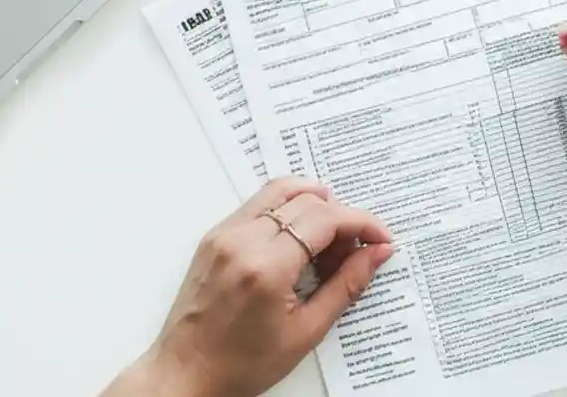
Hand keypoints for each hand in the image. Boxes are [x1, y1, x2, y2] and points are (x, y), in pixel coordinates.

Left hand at [102, 178, 393, 396]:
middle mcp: (241, 240)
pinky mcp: (213, 236)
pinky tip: (299, 242)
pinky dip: (288, 211)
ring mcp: (223, 233)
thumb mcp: (306, 331)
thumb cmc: (242, 364)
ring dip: (314, 205)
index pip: (325, 219)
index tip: (381, 239)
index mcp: (266, 267)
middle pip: (307, 200)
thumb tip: (377, 253)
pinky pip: (259, 205)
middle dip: (341, 217)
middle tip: (355, 251)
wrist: (186, 374)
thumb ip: (346, 286)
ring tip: (328, 243)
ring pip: (281, 191)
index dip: (361, 222)